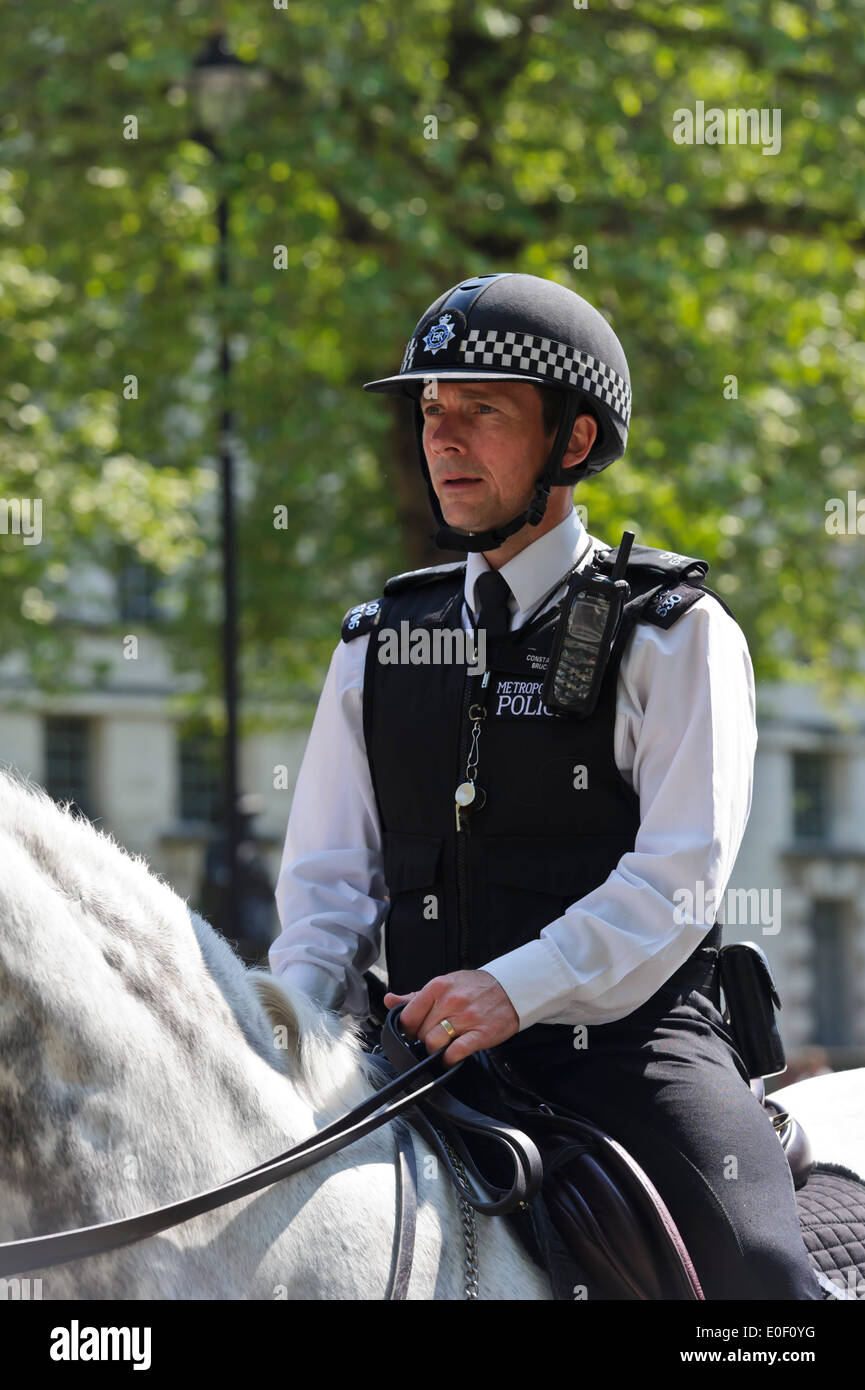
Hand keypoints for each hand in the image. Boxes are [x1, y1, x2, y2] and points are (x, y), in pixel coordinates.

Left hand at [383, 969, 519, 1065]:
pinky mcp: (481, 1034)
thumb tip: (389, 1000)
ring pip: (434, 1043)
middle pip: (421, 1032)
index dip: (407, 1029)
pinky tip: (451, 1056)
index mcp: (438, 987)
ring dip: (435, 1050)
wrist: (511, 988)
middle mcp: (451, 1001)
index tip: (414, 1031)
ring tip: (442, 1046)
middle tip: (433, 1036)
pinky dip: (449, 1059)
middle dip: (423, 1039)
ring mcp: (466, 1018)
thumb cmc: (475, 987)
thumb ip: (415, 996)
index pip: (408, 1015)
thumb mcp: (445, 984)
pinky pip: (456, 1052)